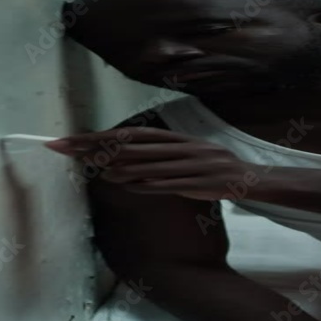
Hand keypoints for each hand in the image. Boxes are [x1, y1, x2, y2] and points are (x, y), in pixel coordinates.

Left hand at [44, 127, 253, 200]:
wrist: (252, 180)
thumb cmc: (212, 171)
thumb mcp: (186, 158)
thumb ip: (158, 158)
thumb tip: (123, 165)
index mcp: (178, 139)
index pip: (132, 134)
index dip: (102, 136)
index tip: (73, 140)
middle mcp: (183, 146)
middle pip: (134, 144)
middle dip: (99, 146)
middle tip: (68, 148)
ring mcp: (192, 163)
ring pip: (151, 163)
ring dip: (121, 165)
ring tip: (94, 168)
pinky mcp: (201, 183)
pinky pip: (171, 183)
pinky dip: (150, 184)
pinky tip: (130, 185)